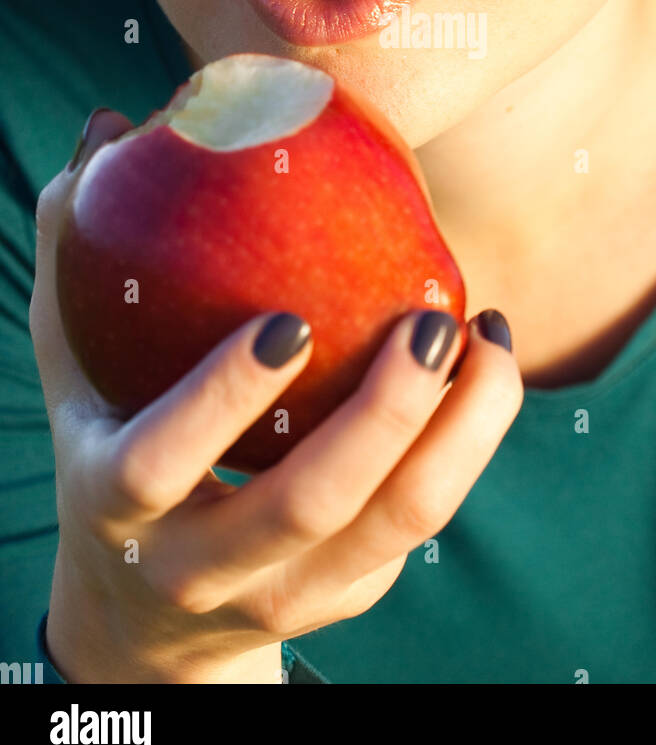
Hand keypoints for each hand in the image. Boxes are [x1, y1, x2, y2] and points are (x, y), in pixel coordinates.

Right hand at [31, 110, 522, 682]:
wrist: (148, 616)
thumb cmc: (114, 448)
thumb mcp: (76, 371)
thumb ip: (77, 257)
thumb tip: (109, 128)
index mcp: (116, 505)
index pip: (158, 463)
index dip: (218, 399)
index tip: (289, 322)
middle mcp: (198, 569)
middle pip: (307, 505)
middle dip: (384, 412)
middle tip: (434, 322)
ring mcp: (282, 595)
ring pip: (396, 526)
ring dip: (462, 430)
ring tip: (489, 335)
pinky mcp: (346, 597)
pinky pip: (420, 523)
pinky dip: (467, 444)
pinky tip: (484, 371)